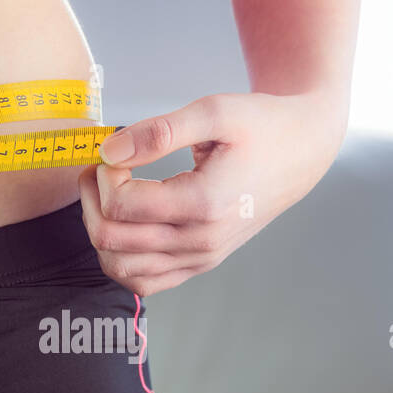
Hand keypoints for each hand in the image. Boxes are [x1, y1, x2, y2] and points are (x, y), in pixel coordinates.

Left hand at [77, 91, 343, 297]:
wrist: (302, 150)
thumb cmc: (261, 126)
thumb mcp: (214, 111)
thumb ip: (158, 132)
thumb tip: (109, 151)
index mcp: (204, 203)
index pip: (120, 205)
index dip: (103, 175)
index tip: (114, 150)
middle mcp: (202, 241)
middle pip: (111, 239)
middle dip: (91, 199)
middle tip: (99, 167)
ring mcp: (202, 258)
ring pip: (119, 267)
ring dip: (98, 228)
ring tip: (106, 193)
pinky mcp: (200, 263)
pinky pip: (144, 281)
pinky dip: (119, 257)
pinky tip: (123, 222)